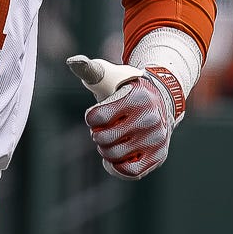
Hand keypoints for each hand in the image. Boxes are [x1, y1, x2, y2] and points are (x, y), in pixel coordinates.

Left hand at [68, 54, 176, 180]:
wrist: (160, 100)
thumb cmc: (126, 89)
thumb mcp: (110, 75)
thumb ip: (89, 69)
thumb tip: (72, 61)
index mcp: (138, 97)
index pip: (97, 118)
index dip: (92, 117)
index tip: (98, 114)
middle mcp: (151, 118)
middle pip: (103, 139)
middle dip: (98, 134)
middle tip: (105, 128)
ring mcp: (157, 139)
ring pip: (113, 156)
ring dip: (106, 149)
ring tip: (113, 139)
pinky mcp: (158, 155)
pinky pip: (130, 172)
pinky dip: (117, 166)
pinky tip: (116, 156)